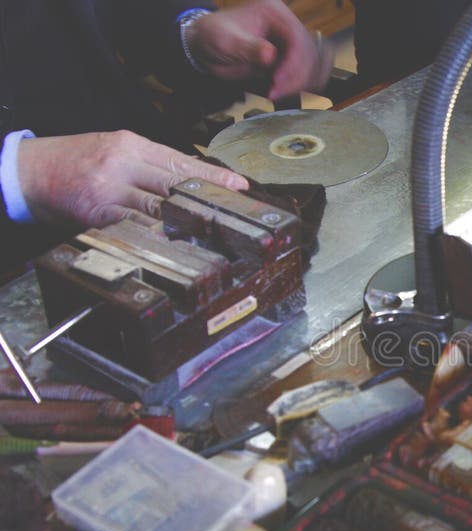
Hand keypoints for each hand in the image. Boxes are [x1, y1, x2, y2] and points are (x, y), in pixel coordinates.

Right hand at [17, 131, 248, 227]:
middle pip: (176, 182)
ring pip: (158, 205)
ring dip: (189, 220)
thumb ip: (151, 165)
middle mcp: (123, 162)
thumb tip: (193, 184)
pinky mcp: (97, 212)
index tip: (240, 186)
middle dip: (208, 199)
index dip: (212, 176)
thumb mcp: (116, 151)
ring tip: (216, 231)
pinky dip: (156, 234)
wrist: (28, 170)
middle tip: (237, 212)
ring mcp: (109, 188)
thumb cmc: (76, 162)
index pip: (181, 161)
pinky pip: (133, 225)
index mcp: (132, 144)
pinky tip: (177, 242)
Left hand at [188, 0, 335, 98]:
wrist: (206, 45)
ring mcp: (290, 41)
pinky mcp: (291, 57)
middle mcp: (285, 25)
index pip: (296, 36)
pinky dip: (305, 83)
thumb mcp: (225, 40)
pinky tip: (291, 91)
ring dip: (301, 82)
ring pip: (314, 63)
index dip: (293, 61)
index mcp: (273, 12)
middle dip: (296, 75)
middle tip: (276, 90)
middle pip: (309, 51)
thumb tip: (271, 56)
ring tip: (278, 92)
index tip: (278, 80)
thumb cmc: (212, 36)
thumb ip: (248, 48)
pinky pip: (310, 70)